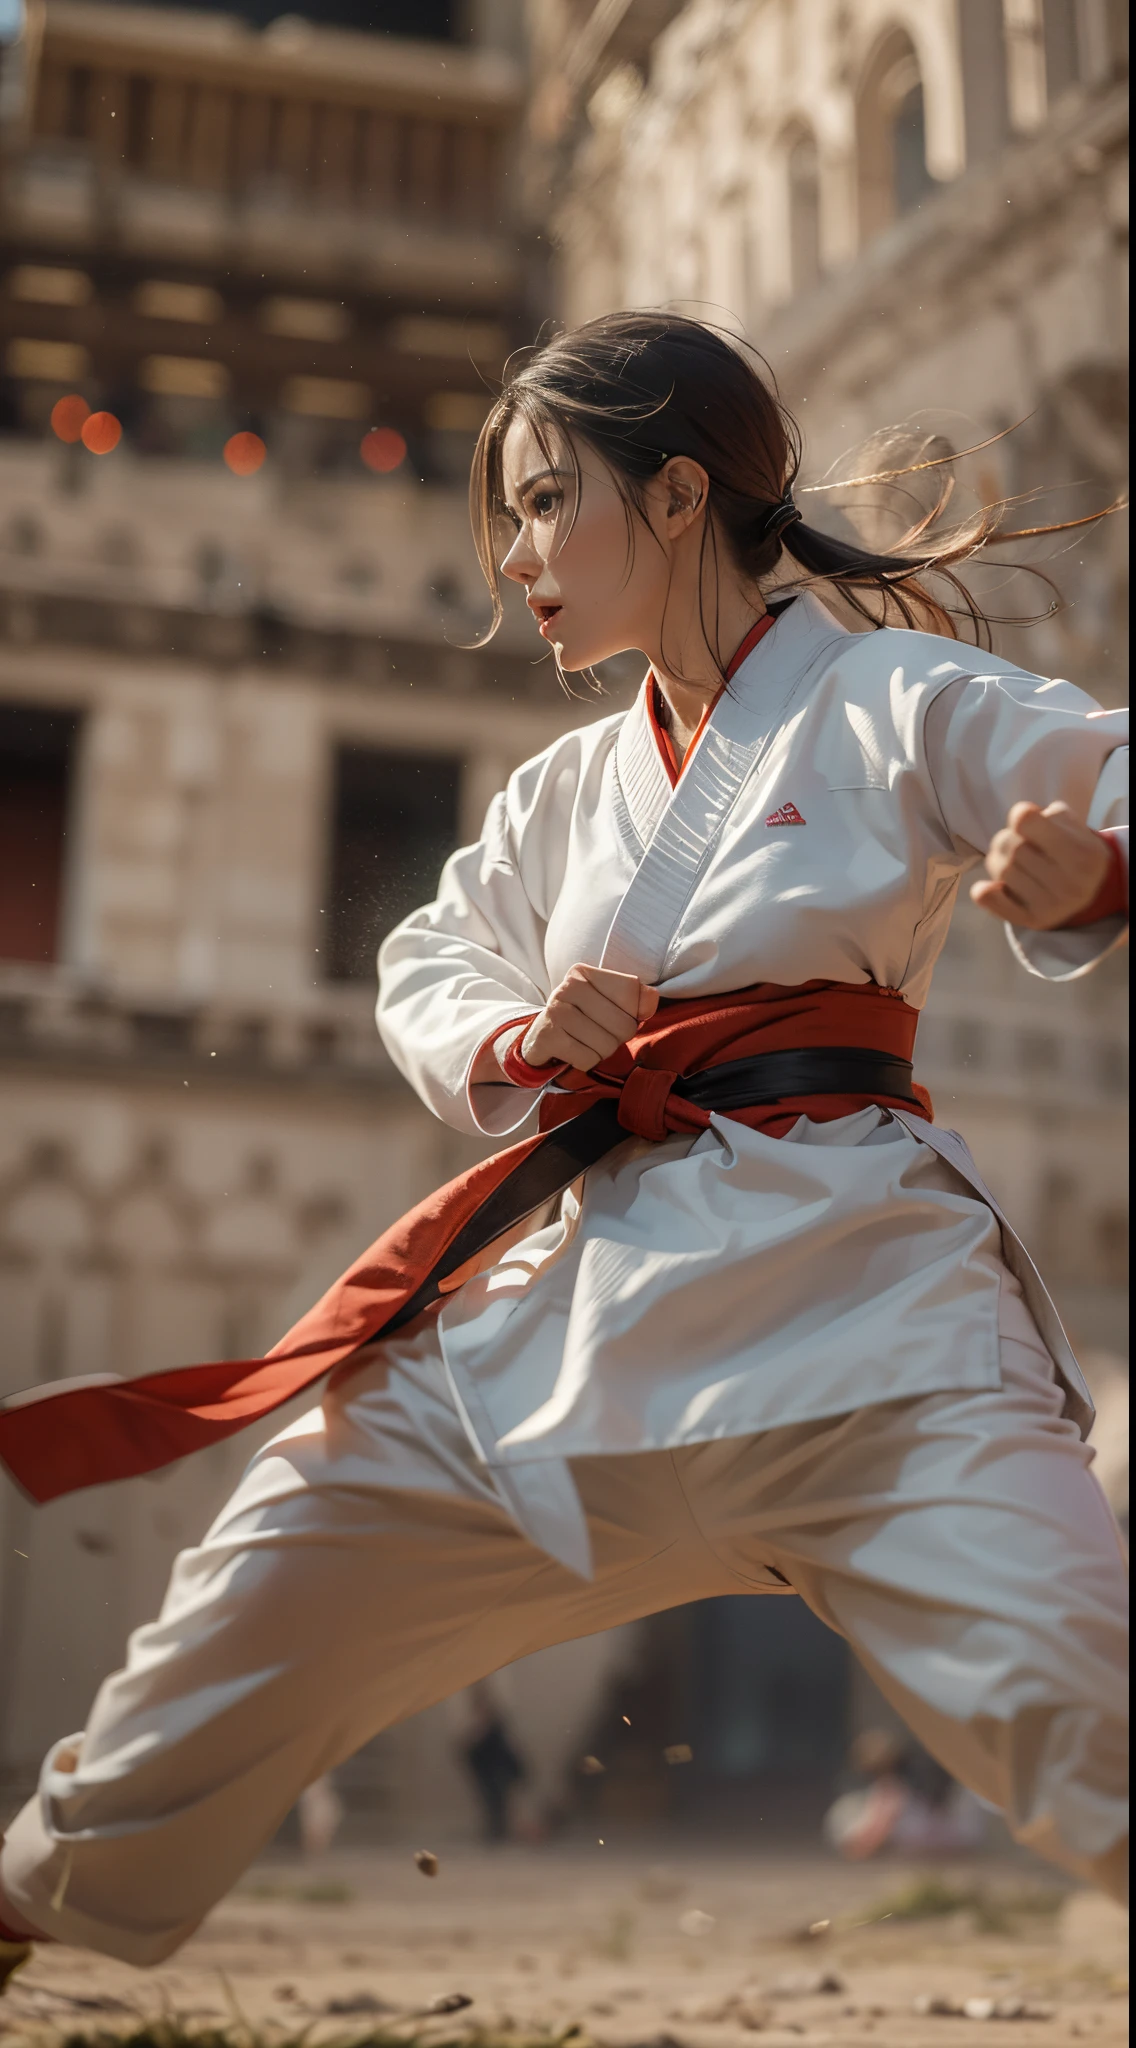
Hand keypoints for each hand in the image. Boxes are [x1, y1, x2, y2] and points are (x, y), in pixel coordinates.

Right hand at [521, 964, 658, 1070]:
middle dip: (618, 1037)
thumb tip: (651, 999)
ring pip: (607, 1045)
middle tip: (601, 1033)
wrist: (542, 1037)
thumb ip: (637, 997)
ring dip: (603, 1051)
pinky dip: (587, 1061)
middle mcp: (568, 986)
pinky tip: (575, 1051)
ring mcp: (555, 1011)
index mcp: (584, 972)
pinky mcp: (548, 1037)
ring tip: (588, 1042)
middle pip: (623, 1024)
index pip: (631, 991)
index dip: (632, 1012)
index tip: (615, 1014)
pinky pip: (588, 1059)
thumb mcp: (610, 1001)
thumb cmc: (584, 1018)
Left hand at [970, 801, 1110, 928]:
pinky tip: (995, 885)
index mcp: (1082, 853)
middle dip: (1007, 840)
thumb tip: (1019, 819)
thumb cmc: (1074, 849)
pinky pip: (989, 899)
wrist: (1092, 892)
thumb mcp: (1073, 825)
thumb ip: (1048, 815)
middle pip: (1010, 846)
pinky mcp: (1031, 921)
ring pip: (1000, 868)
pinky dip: (983, 890)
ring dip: (998, 861)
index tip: (1025, 822)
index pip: (1025, 821)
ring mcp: (1050, 906)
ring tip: (1014, 863)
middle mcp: (1069, 883)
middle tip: (1018, 844)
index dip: (1020, 815)